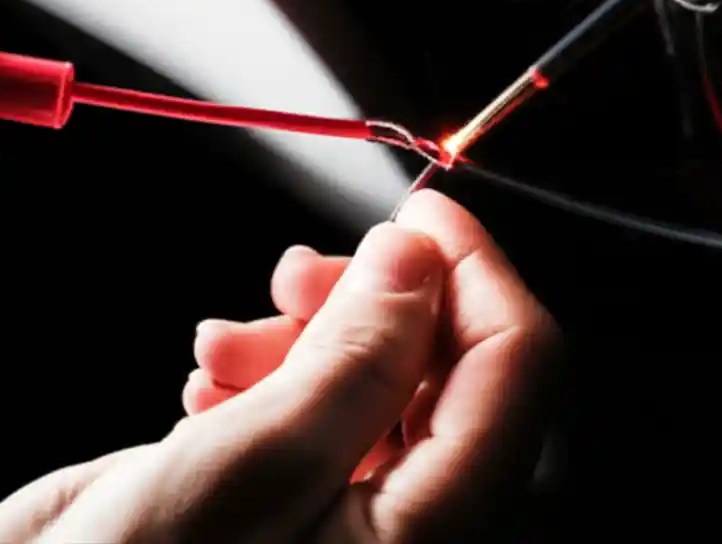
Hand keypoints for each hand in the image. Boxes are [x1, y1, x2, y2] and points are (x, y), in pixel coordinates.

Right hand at [0, 190, 561, 542]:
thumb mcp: (259, 461)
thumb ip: (360, 356)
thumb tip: (420, 256)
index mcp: (437, 527)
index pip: (515, 368)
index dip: (477, 271)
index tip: (422, 209)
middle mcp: (408, 519)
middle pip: (444, 362)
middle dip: (371, 299)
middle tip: (294, 276)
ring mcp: (344, 506)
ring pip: (373, 373)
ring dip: (303, 332)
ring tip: (218, 353)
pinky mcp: (283, 490)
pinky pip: (311, 401)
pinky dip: (266, 370)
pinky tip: (206, 388)